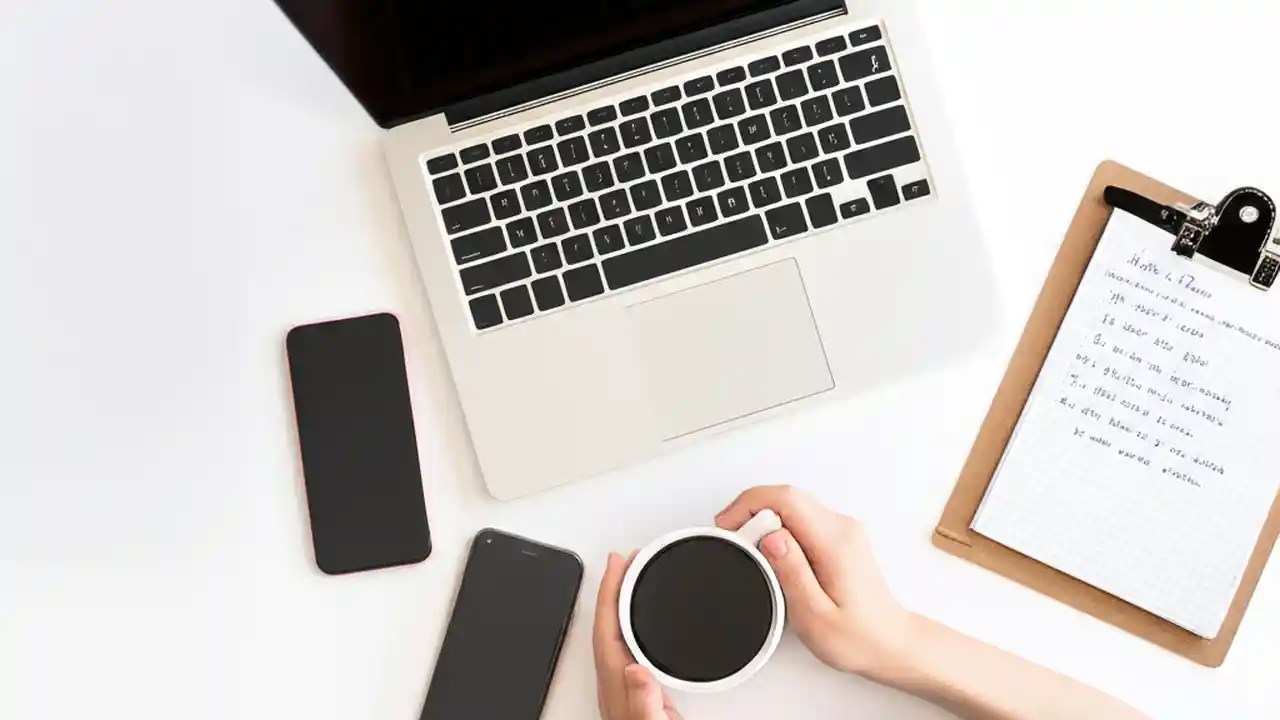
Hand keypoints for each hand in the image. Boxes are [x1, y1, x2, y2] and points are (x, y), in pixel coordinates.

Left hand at [594, 551, 683, 719]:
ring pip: (620, 633)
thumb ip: (644, 701)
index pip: (607, 626)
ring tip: (635, 579)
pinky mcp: (643, 693)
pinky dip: (638, 625)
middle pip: (610, 622)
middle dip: (616, 587)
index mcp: (618, 683)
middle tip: (627, 559)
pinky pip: (633, 646)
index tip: (617, 560)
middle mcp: (618, 682)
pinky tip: (647, 622)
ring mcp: (628, 686)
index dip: (610, 589)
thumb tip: (635, 670)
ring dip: (625, 603)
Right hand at [716, 485, 910, 679]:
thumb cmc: (858, 637)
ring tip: (755, 554)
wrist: (890, 644)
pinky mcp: (838, 538)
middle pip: (786, 497)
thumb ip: (791, 572)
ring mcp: (842, 531)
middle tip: (738, 544)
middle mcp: (842, 529)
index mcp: (835, 542)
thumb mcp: (815, 616)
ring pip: (792, 506)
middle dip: (752, 512)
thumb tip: (770, 537)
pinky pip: (800, 519)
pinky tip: (773, 556)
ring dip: (764, 522)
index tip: (730, 525)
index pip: (786, 498)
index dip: (749, 504)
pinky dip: (778, 530)